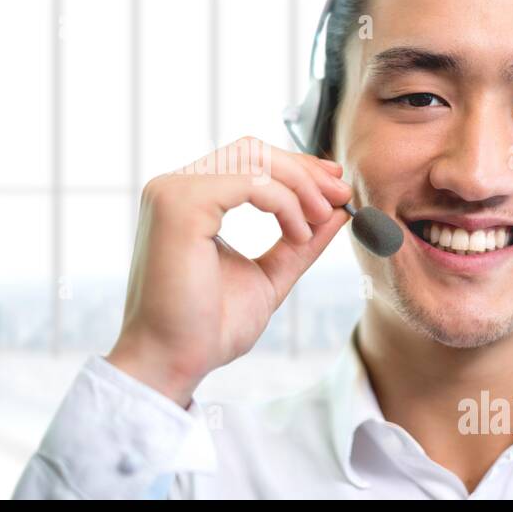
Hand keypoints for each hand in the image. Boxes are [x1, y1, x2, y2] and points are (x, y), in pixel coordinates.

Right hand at [107, 137, 353, 407]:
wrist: (174, 361)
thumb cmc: (208, 328)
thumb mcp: (268, 275)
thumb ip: (299, 240)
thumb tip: (337, 208)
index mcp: (187, 201)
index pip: (247, 160)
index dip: (296, 167)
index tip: (335, 186)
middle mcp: (173, 188)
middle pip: (252, 149)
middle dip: (304, 170)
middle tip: (340, 196)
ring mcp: (172, 192)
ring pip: (254, 159)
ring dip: (300, 184)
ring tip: (320, 219)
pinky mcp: (180, 204)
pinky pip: (251, 182)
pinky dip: (285, 203)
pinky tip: (298, 234)